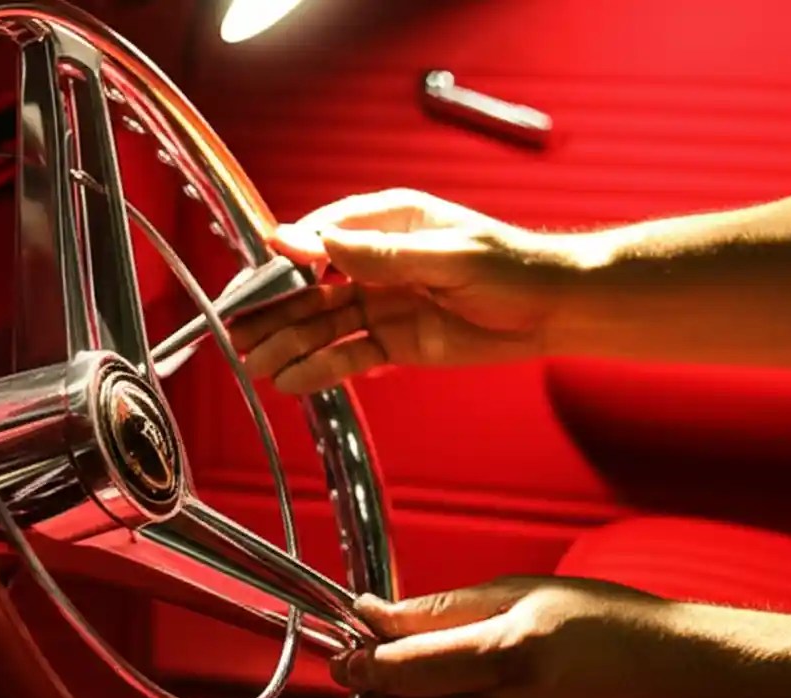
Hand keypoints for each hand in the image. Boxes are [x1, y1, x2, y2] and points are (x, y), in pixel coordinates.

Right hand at [229, 189, 576, 393]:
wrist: (555, 310)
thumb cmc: (512, 267)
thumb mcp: (444, 255)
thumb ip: (375, 255)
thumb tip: (308, 240)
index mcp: (389, 222)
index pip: (323, 236)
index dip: (286, 257)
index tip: (256, 275)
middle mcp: (378, 262)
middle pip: (312, 286)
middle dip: (274, 309)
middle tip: (235, 330)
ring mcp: (384, 303)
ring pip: (324, 324)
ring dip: (288, 342)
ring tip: (252, 364)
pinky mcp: (396, 341)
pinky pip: (350, 354)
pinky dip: (321, 368)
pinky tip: (291, 381)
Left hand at [332, 576, 721, 697]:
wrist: (669, 672)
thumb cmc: (608, 624)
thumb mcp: (522, 593)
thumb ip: (444, 609)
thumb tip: (379, 613)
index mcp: (514, 654)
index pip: (409, 668)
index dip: (364, 656)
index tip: (349, 640)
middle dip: (371, 684)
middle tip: (360, 657)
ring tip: (399, 674)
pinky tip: (437, 695)